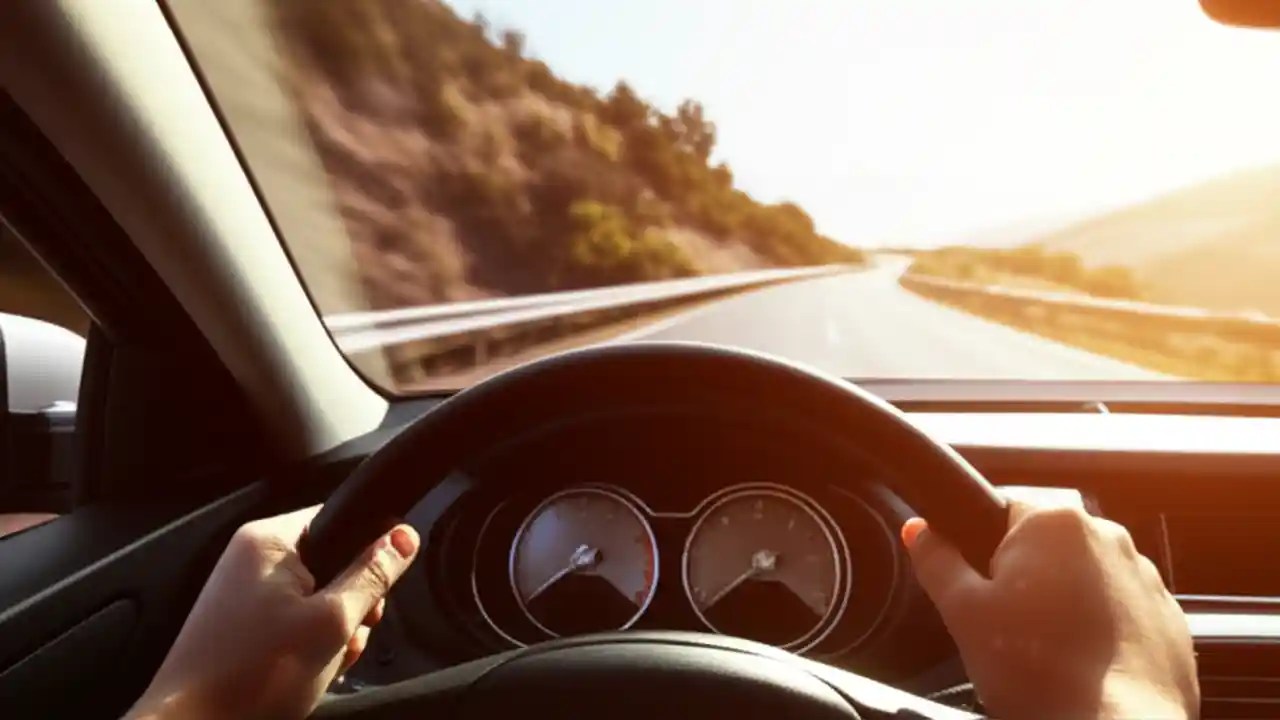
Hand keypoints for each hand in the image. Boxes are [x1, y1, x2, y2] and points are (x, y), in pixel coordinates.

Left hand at [126, 506, 419, 719]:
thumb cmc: (250, 677)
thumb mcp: (332, 622)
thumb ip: (372, 576)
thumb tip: (404, 538)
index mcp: (269, 540)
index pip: (341, 519)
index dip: (370, 553)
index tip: (378, 588)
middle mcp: (252, 559)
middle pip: (334, 562)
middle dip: (352, 604)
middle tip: (346, 634)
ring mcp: (245, 593)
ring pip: (318, 599)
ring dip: (334, 632)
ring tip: (323, 661)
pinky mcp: (243, 625)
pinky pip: (295, 621)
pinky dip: (310, 645)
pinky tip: (308, 671)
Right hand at [903, 502, 1197, 719]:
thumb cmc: (1039, 671)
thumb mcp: (964, 613)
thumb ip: (938, 562)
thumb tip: (918, 531)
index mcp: (1055, 522)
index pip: (1005, 504)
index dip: (982, 543)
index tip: (979, 583)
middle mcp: (1109, 537)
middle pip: (1048, 542)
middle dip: (1026, 573)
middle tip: (1006, 621)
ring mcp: (1146, 579)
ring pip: (1087, 577)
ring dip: (1066, 600)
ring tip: (1046, 650)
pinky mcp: (1169, 620)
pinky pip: (1122, 611)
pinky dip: (1102, 630)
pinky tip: (1081, 664)